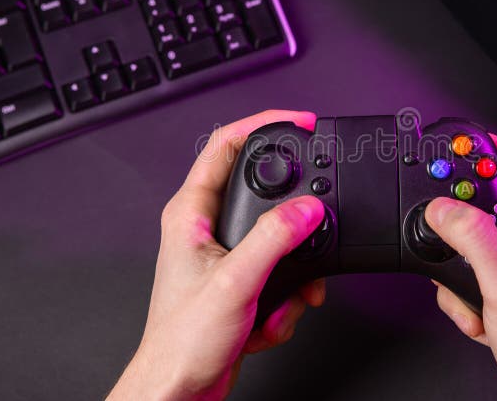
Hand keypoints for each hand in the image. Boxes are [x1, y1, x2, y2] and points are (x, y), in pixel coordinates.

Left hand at [108, 110, 326, 400]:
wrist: (180, 388)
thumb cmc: (182, 340)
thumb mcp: (236, 282)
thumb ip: (276, 238)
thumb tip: (308, 207)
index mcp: (190, 212)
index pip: (227, 144)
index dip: (265, 123)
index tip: (300, 122)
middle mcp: (206, 228)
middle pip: (263, 190)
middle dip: (294, 218)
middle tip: (316, 220)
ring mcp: (225, 255)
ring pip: (279, 236)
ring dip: (295, 270)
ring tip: (282, 298)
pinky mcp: (242, 281)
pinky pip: (282, 271)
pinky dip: (288, 296)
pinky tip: (269, 318)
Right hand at [425, 136, 496, 400]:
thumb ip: (471, 236)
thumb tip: (441, 208)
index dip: (475, 147)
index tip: (444, 151)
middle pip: (485, 196)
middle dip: (458, 224)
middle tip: (448, 243)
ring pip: (475, 233)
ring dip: (460, 264)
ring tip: (471, 292)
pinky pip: (478, 263)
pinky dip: (468, 287)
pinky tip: (478, 310)